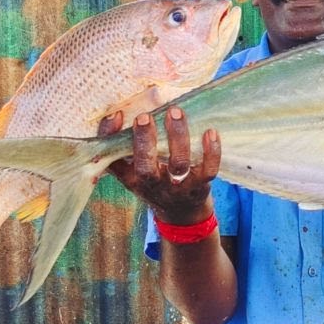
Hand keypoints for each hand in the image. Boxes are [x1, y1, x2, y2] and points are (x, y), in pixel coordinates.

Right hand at [99, 107, 220, 223]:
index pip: (114, 161)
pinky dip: (211, 152)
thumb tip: (115, 115)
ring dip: (177, 137)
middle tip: (144, 116)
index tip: (118, 115)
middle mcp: (153, 184)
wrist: (180, 211)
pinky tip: (210, 132)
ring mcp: (177, 186)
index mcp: (131, 178)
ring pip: (178, 164)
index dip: (112, 139)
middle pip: (146, 167)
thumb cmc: (152, 179)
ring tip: (175, 112)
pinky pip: (208, 170)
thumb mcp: (130, 169)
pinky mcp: (200, 185)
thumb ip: (119, 144)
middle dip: (144, 141)